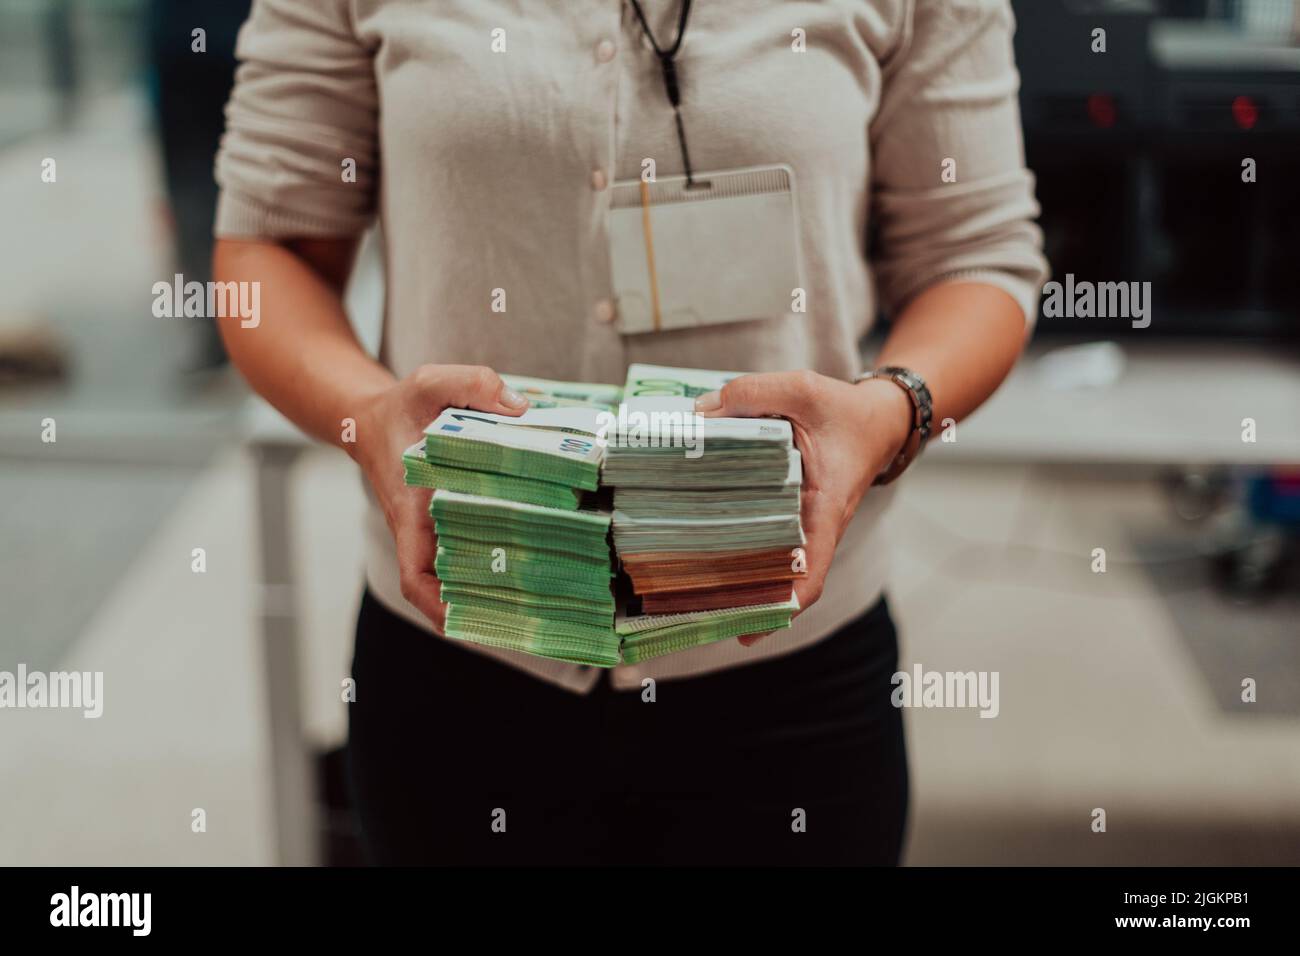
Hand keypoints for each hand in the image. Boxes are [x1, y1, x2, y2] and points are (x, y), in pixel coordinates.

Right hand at [351, 365, 528, 631]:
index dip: (435, 605)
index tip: (462, 621)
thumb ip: (470, 384)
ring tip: (551, 606)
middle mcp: (426, 530)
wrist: (376, 419)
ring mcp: (442, 530)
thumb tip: (518, 408)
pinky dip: (506, 560)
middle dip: (488, 607)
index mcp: (412, 509)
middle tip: (535, 619)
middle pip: (453, 586)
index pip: (413, 573)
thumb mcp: (429, 382)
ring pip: (470, 572)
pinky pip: (481, 547)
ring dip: (502, 592)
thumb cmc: (402, 407)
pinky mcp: (458, 520)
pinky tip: (549, 559)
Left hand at [695, 370, 913, 645]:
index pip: (813, 570)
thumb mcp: (803, 389)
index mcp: (826, 507)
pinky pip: (764, 541)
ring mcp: (801, 525)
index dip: (788, 603)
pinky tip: (699, 550)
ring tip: (692, 599)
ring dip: (740, 582)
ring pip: (771, 566)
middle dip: (748, 602)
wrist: (877, 420)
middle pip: (783, 581)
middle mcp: (814, 526)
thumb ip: (751, 393)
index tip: (757, 625)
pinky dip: (739, 552)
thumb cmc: (846, 412)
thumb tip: (698, 415)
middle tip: (701, 614)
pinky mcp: (788, 515)